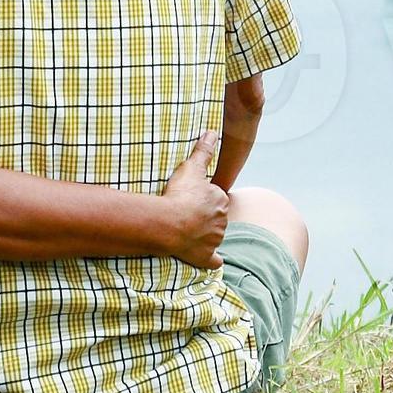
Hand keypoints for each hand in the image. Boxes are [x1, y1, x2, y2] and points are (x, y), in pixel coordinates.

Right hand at [158, 132, 229, 268]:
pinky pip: (213, 261)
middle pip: (216, 218)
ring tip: (187, 231)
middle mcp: (222, 221)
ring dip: (205, 235)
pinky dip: (212, 261)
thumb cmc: (181, 195)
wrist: (170, 224)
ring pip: (214, 237)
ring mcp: (214, 240)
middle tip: (186, 213)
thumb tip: (213, 131)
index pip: (216, 198)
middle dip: (205, 216)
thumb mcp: (192, 167)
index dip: (203, 197)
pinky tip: (210, 261)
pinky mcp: (205, 256)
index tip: (191, 197)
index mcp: (220, 200)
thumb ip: (204, 150)